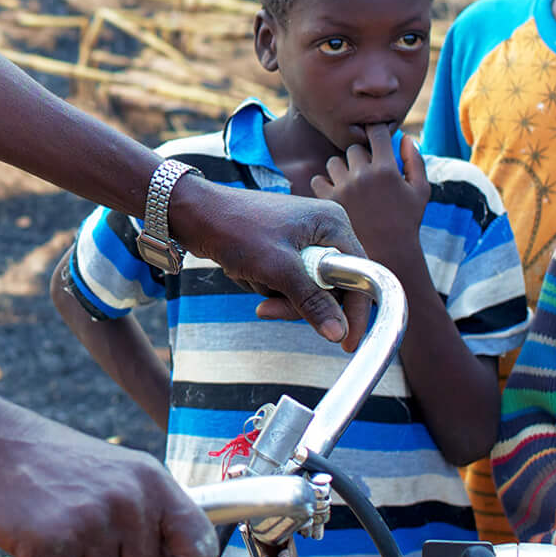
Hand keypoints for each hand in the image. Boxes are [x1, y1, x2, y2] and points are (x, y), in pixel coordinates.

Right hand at [0, 411, 218, 556]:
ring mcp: (92, 521)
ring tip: (52, 531)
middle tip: (78, 537)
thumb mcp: (114, 474)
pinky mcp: (53, 543)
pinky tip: (29, 545)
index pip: (196, 545)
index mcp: (151, 480)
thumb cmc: (47, 464)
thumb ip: (147, 516)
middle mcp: (129, 500)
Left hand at [172, 179, 364, 342]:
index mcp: (333, 224)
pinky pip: (286, 282)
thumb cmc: (236, 229)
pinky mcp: (282, 249)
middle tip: (268, 308)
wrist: (194, 214)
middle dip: (298, 303)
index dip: (355, 311)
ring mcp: (302, 239)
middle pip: (331, 287)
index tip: (346, 342)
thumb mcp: (278, 268)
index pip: (361, 276)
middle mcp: (323, 230)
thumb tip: (339, 333)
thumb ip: (312, 301)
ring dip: (276, 294)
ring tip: (250, 276)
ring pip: (306, 289)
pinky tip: (244, 271)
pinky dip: (265, 285)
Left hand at [308, 128, 427, 276]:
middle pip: (353, 148)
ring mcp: (344, 188)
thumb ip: (415, 161)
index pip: (375, 132)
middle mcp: (363, 175)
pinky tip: (337, 192)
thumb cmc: (407, 222)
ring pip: (333, 162)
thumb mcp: (420, 191)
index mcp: (387, 169)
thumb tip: (407, 137)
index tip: (375, 139)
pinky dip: (325, 184)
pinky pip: (318, 180)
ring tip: (351, 183)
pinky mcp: (329, 201)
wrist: (388, 254)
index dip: (375, 132)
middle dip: (360, 157)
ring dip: (341, 169)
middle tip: (367, 171)